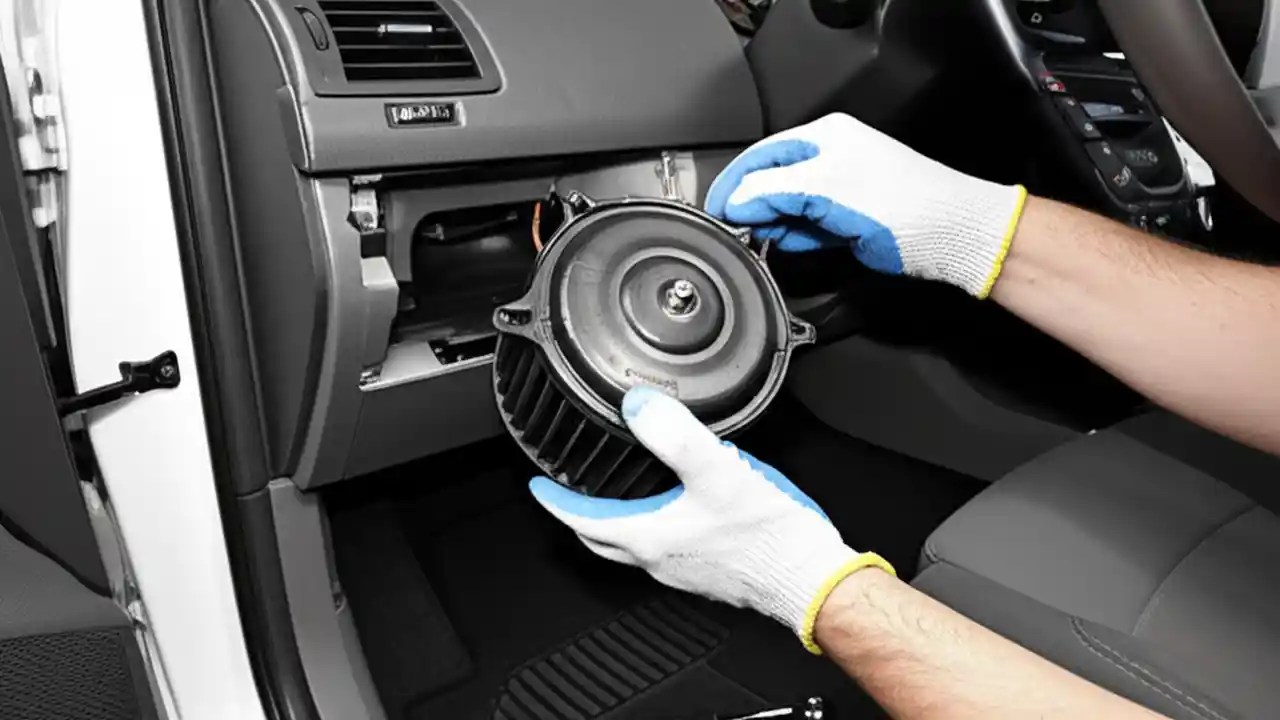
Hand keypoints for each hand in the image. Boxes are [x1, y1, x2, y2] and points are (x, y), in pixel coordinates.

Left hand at [528, 386, 893, 652]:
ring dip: (618, 521)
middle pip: (602, 537)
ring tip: (620, 494)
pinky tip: (679, 508)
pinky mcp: (709, 570)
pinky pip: (667, 547)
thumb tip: (640, 407)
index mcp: (649, 537)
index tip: (538, 485)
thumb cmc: (768, 538)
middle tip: (570, 494)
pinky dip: (656, 527)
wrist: (810, 579)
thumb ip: (676, 436)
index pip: (582, 519)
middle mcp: (660, 559)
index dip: (555, 499)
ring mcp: (683, 569)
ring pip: (634, 544)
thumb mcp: (718, 471)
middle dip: (580, 514)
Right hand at [705, 113, 1027, 297]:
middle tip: (733, 231)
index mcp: (824, 137)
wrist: (954, 235)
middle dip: (750, 206)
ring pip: (788, 206)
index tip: (714, 211)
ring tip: (756, 241)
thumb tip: (736, 200)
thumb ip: (771, 192)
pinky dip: (793, 236)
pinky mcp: (850, 219)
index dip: (733, 184)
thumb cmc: (905, 204)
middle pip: (770, 181)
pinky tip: (784, 246)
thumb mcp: (825, 190)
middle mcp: (831, 159)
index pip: (760, 156)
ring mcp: (841, 190)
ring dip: (771, 224)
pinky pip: (809, 226)